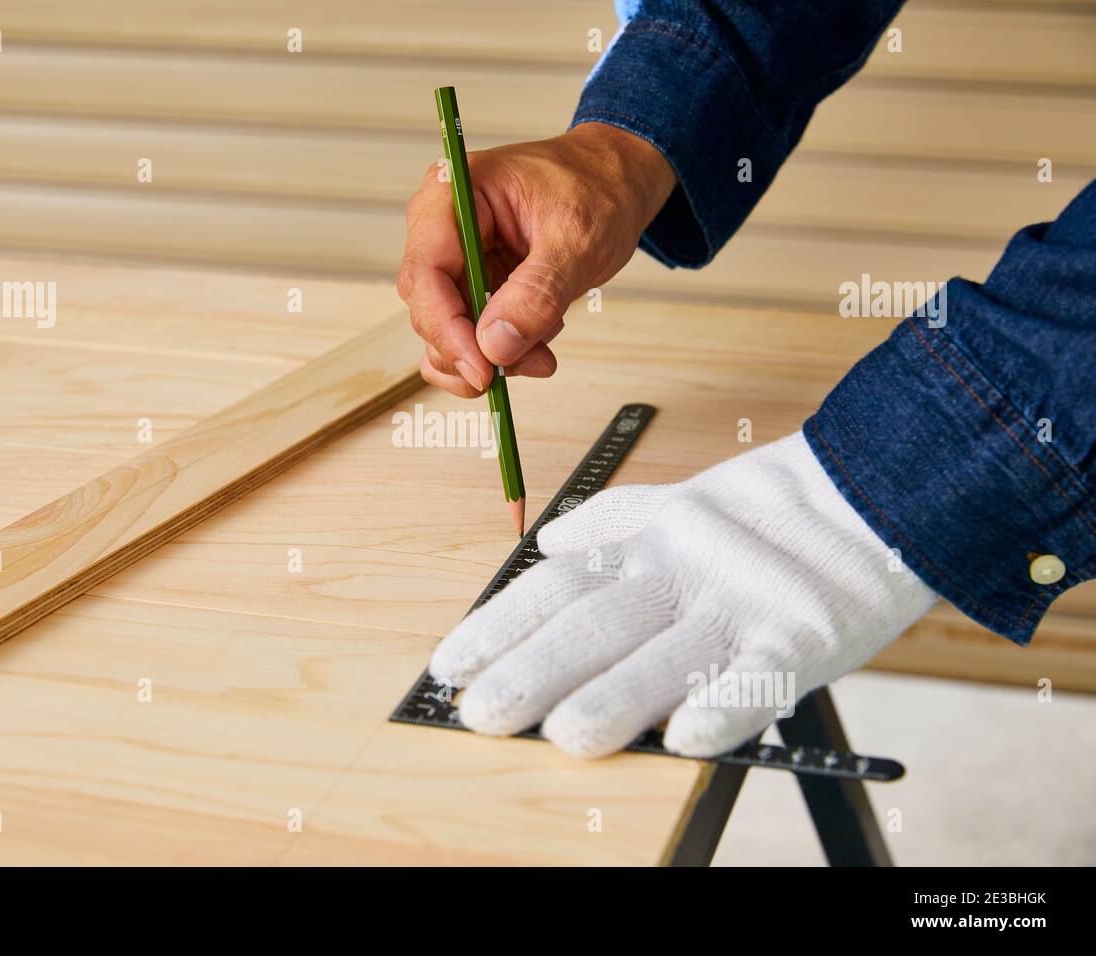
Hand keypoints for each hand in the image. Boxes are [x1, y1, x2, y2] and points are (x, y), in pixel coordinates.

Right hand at [397, 122, 675, 397]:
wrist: (614, 181)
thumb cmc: (596, 188)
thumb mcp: (578, 239)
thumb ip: (537, 293)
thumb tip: (495, 344)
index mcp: (455, 195)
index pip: (426, 273)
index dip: (447, 329)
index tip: (482, 370)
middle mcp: (442, 226)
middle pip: (429, 308)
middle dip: (473, 348)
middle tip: (528, 362)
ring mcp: (454, 258)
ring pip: (446, 330)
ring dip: (491, 355)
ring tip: (543, 348)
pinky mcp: (470, 283)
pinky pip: (467, 333)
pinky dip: (498, 351)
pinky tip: (536, 342)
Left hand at [430, 432, 936, 757]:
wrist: (878, 491)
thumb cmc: (770, 514)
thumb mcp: (679, 501)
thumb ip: (612, 521)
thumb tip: (549, 543)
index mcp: (651, 542)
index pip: (558, 586)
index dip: (501, 626)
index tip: (451, 667)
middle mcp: (686, 571)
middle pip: (596, 624)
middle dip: (533, 671)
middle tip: (481, 714)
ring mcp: (744, 605)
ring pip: (667, 655)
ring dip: (613, 698)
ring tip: (563, 736)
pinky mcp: (806, 638)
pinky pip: (759, 677)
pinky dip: (721, 706)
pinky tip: (681, 738)